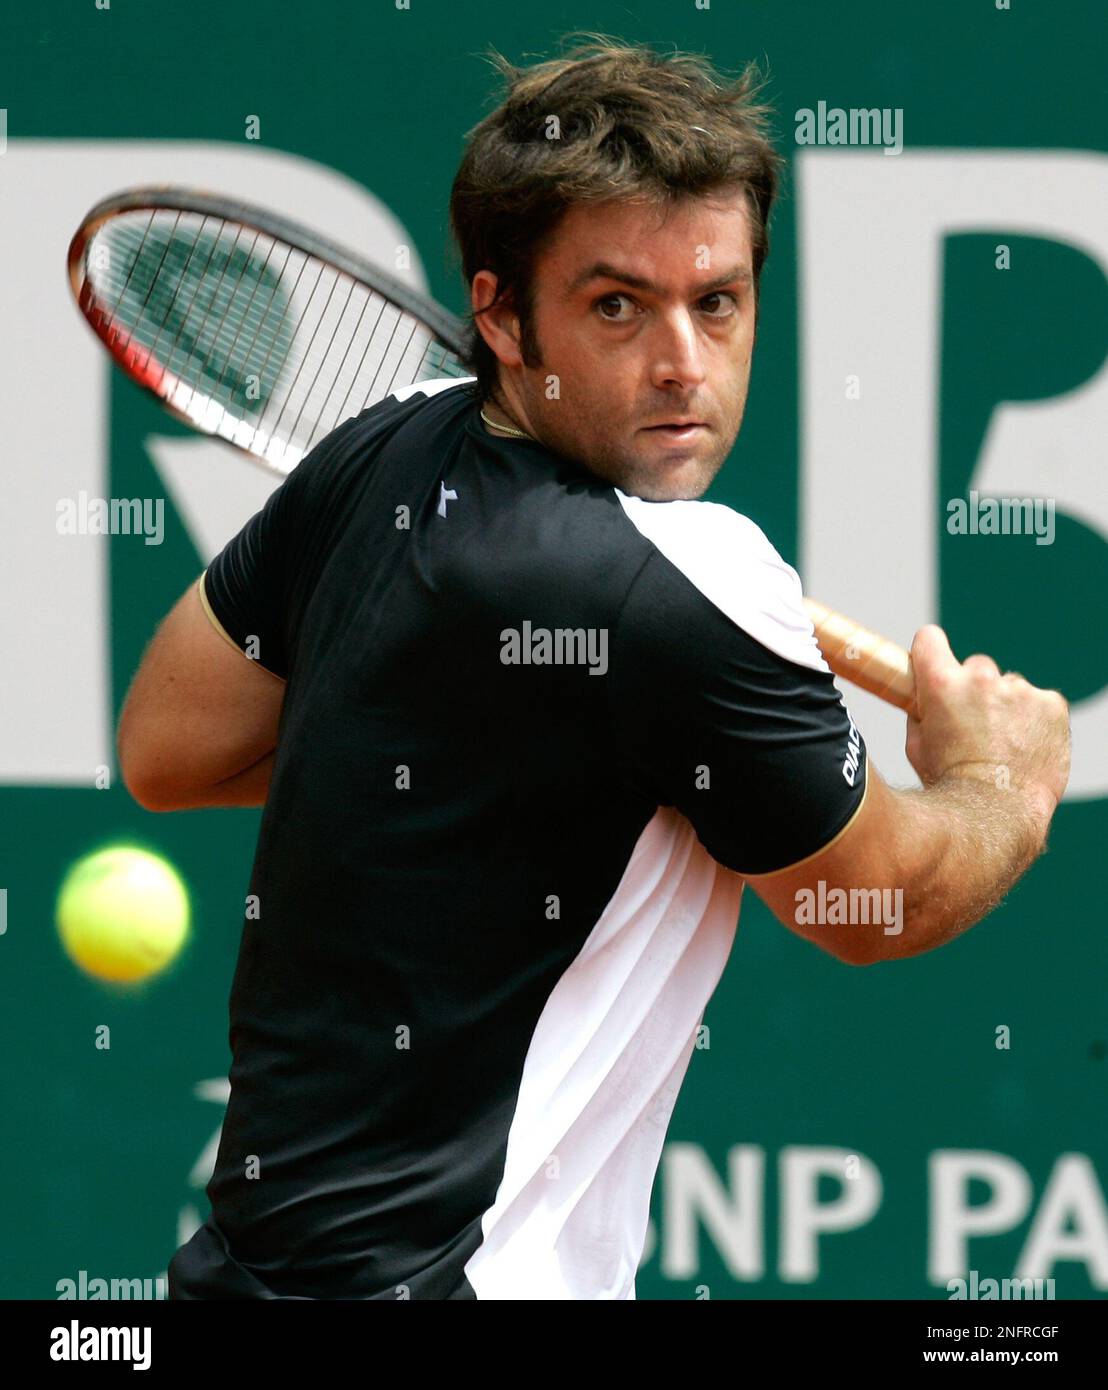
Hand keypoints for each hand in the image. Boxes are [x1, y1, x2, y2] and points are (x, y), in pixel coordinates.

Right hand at [904, 625, 1070, 823]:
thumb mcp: (917, 746)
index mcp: (941, 684)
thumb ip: (921, 713)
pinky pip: (1040, 703)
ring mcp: (1020, 691)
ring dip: (1006, 708)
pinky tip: (1025, 747)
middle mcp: (981, 679)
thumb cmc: (949, 785)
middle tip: (974, 725)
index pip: (930, 639)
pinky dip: (1034, 721)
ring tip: (1003, 746)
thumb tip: (924, 700)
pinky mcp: (1052, 705)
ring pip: (1010, 689)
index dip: (930, 652)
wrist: (994, 813)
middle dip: (973, 690)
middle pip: (975, 667)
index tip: (933, 663)